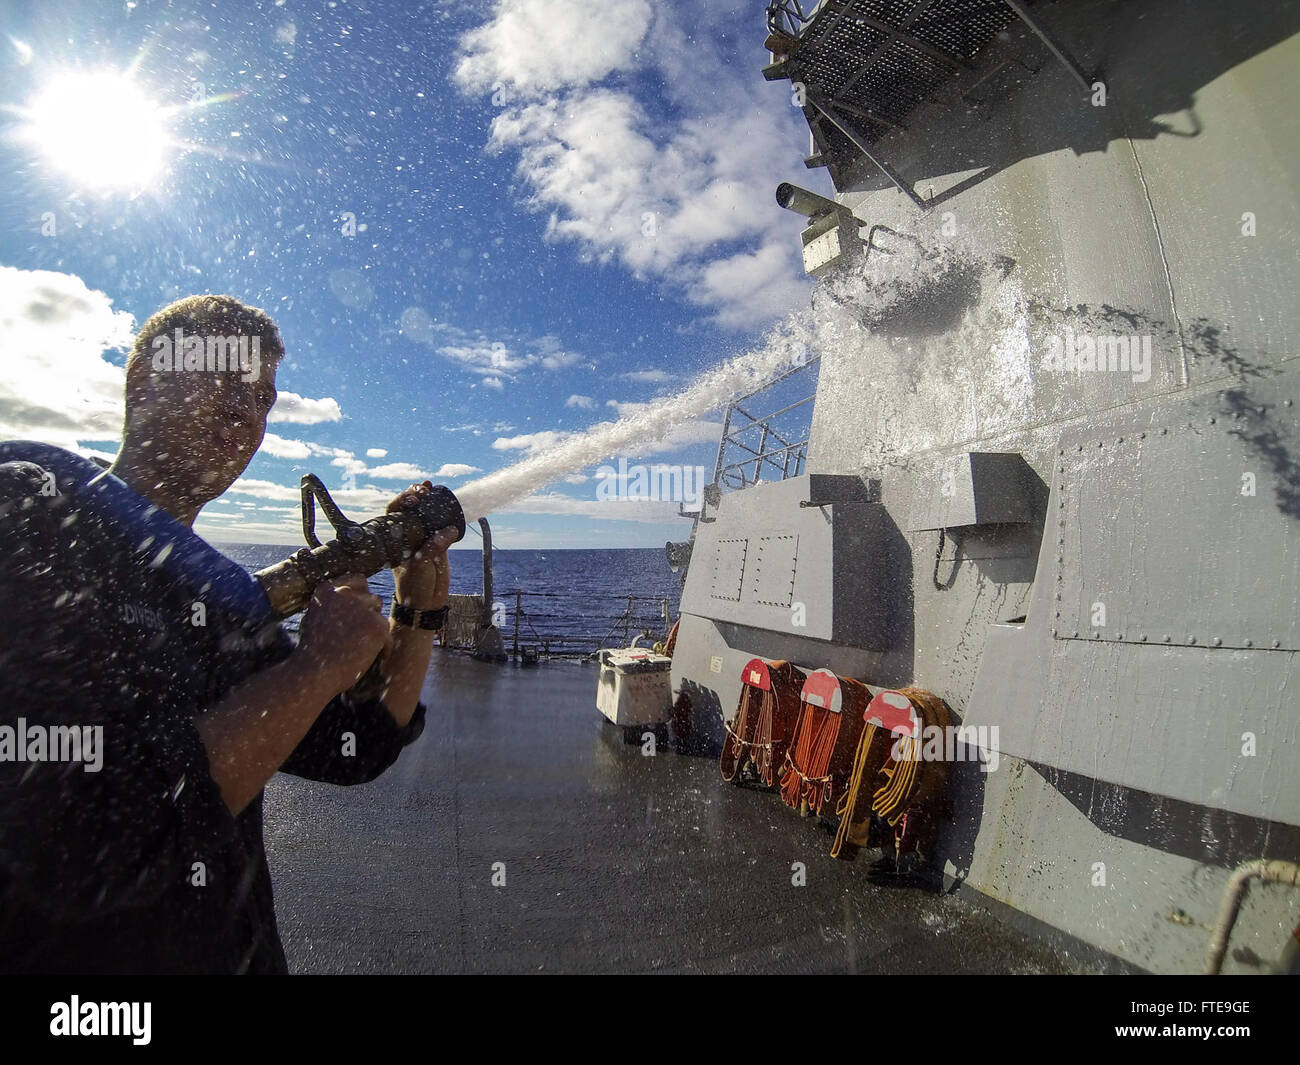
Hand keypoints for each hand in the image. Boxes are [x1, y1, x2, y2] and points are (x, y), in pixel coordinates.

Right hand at [295, 574, 392, 691]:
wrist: (312, 674)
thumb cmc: (311, 652)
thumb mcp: (314, 618)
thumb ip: (333, 603)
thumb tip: (351, 593)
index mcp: (327, 589)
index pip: (359, 581)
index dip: (362, 597)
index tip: (359, 615)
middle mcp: (345, 593)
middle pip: (372, 600)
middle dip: (369, 618)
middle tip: (358, 639)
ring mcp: (361, 608)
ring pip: (380, 618)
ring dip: (374, 633)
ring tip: (360, 650)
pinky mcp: (376, 626)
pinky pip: (387, 636)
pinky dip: (382, 649)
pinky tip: (369, 659)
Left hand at [388, 481, 455, 608]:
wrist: (427, 602)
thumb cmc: (414, 585)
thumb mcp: (419, 565)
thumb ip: (432, 548)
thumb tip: (450, 530)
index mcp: (395, 539)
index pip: (393, 512)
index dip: (401, 501)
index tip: (413, 498)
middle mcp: (407, 535)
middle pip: (408, 508)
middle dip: (414, 495)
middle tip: (422, 490)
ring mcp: (422, 538)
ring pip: (424, 514)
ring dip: (427, 500)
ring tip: (430, 488)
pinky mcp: (438, 544)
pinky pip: (440, 525)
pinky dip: (443, 513)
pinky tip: (446, 503)